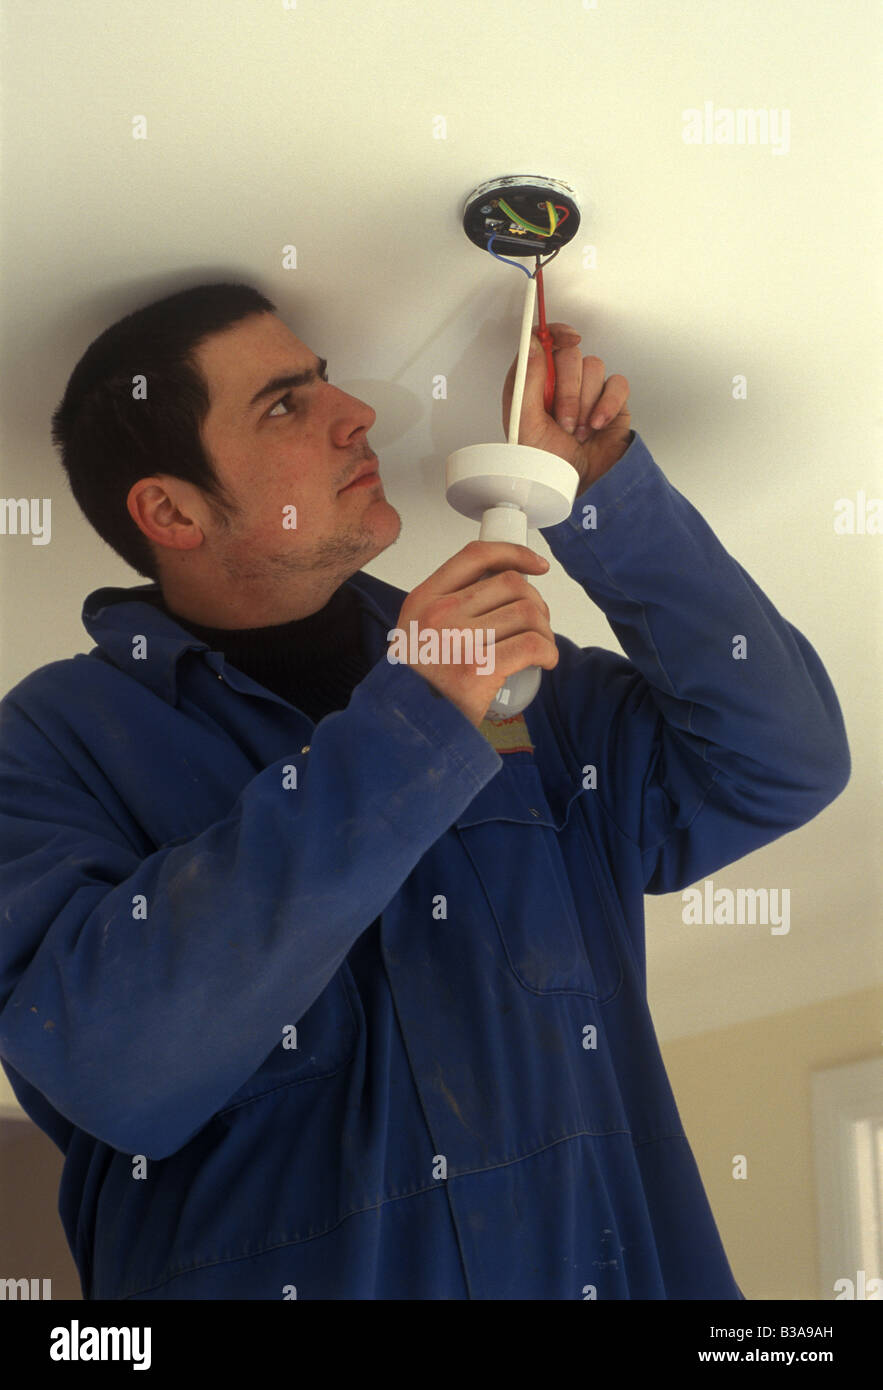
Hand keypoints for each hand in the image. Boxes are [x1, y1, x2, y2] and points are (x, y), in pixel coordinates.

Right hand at [393, 542, 557, 727]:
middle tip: (537, 624)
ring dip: (545, 630)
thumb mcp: (417, 630)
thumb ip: (446, 606)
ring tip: (540, 646)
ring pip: (527, 614)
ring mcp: (458, 640)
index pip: (476, 555)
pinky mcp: (479, 669)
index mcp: (424, 597)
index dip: (515, 553)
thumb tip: (501, 588)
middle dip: (536, 602)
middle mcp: (440, 613)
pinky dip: (548, 652)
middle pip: (511, 584)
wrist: (408, 724)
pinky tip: (545, 661)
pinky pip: (532, 645)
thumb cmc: (419, 679)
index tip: (537, 566)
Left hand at [501, 322, 631, 492]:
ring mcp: (587, 391)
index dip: (553, 333)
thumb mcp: (526, 424)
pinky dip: (607, 405)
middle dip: (568, 391)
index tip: (566, 339)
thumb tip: (533, 344)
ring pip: (594, 367)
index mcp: (532, 385)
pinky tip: (597, 425)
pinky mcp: (612, 401)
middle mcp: (558, 383)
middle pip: (570, 355)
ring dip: (586, 404)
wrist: (578, 488)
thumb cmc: (546, 465)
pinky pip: (616, 383)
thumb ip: (527, 381)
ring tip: (578, 431)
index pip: (541, 342)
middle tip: (564, 422)